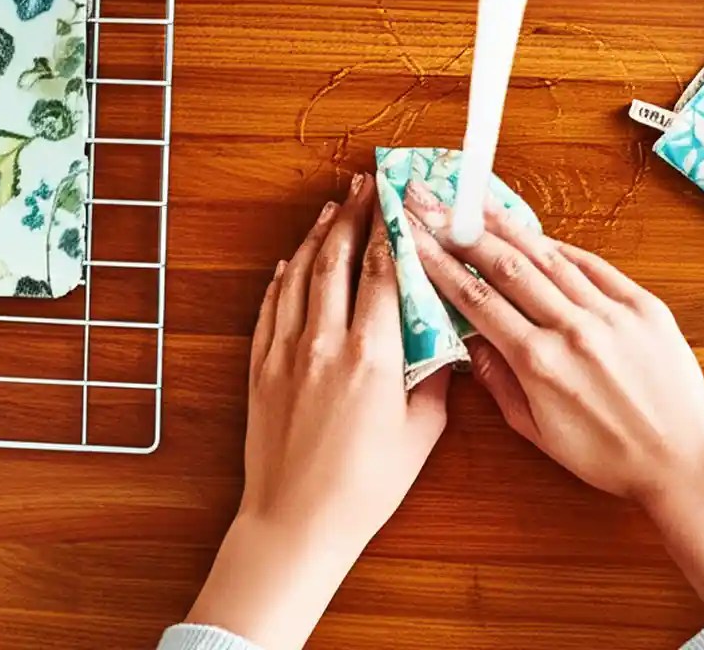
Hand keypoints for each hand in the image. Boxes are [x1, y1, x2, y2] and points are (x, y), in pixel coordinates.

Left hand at [186, 174, 449, 648]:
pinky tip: (292, 260)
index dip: (391, 228)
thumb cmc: (365, 486)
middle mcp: (324, 342)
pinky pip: (270, 306)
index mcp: (371, 355)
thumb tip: (443, 347)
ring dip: (318, 235)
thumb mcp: (421, 433)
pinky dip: (283, 276)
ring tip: (334, 206)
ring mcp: (286, 351)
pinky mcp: (260, 368)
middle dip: (354, 214)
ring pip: (300, 274)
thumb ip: (434, 381)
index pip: (382, 271)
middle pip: (338, 259)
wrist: (296, 520)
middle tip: (366, 183)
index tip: (399, 198)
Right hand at [405, 184, 703, 611]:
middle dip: (463, 233)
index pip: (476, 300)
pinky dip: (561, 248)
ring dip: (508, 227)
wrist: (680, 459)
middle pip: (507, 266)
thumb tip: (470, 339)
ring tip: (476, 204)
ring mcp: (611, 312)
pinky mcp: (644, 305)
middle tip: (433, 206)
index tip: (414, 239)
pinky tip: (536, 235)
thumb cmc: (606, 455)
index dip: (440, 265)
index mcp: (539, 362)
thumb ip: (498, 382)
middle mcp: (572, 329)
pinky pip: (594, 266)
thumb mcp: (537, 432)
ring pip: (549, 257)